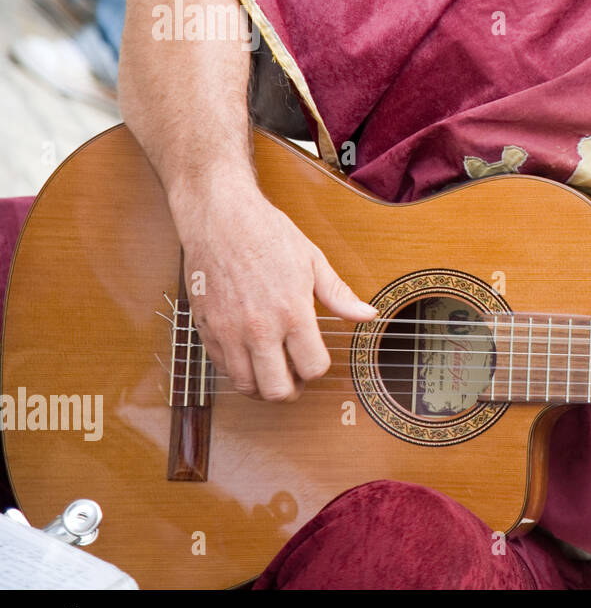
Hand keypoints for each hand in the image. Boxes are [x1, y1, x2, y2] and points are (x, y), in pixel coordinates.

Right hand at [172, 183, 376, 401]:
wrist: (219, 217)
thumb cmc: (268, 234)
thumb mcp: (313, 260)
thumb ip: (339, 295)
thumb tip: (368, 315)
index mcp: (293, 312)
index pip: (312, 368)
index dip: (318, 369)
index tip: (315, 359)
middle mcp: (259, 328)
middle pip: (278, 389)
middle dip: (292, 390)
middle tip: (295, 380)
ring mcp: (229, 331)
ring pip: (246, 386)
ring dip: (262, 386)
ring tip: (271, 371)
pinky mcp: (206, 329)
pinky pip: (222, 369)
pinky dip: (237, 371)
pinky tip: (249, 356)